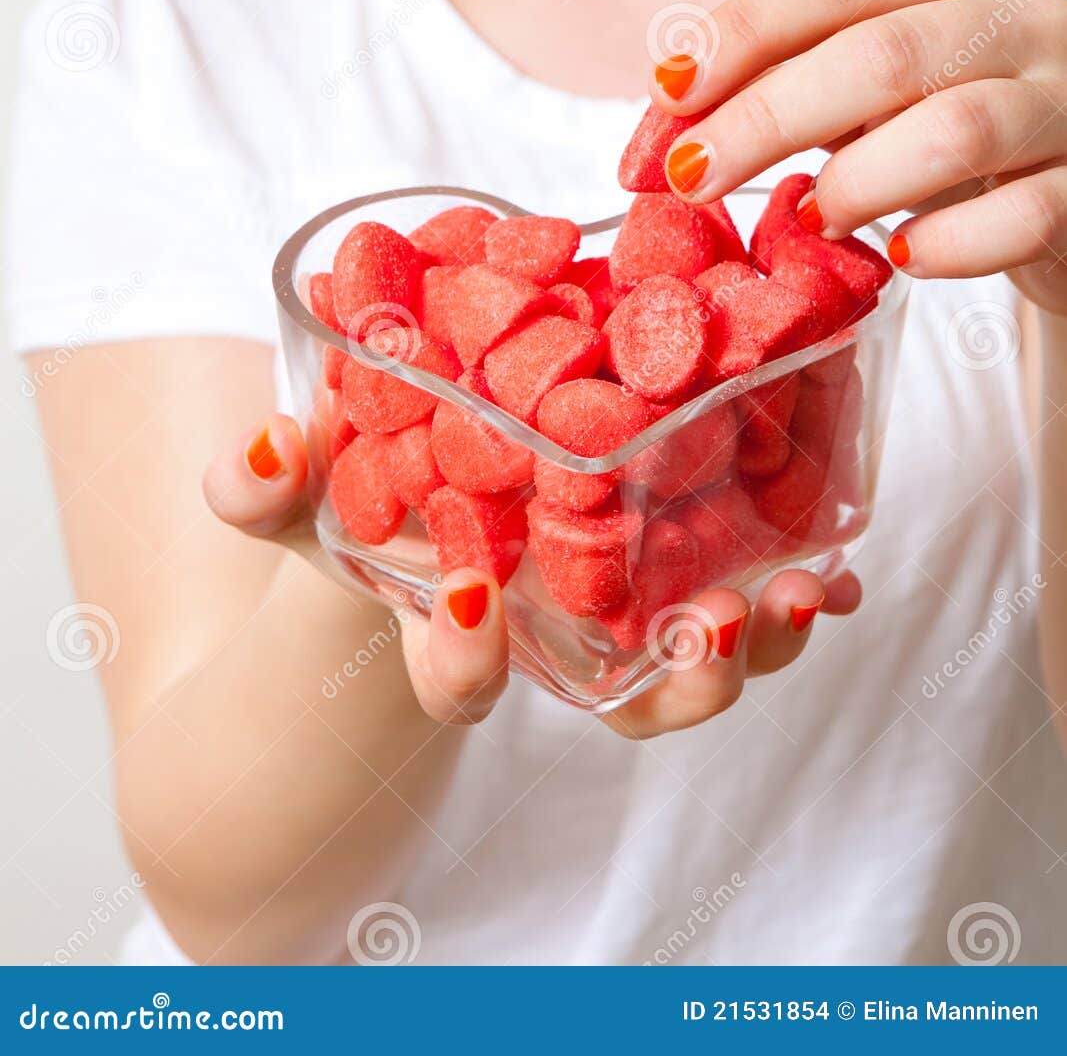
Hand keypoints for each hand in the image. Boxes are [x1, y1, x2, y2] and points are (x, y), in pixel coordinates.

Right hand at [204, 416, 859, 739]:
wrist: (421, 507)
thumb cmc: (366, 506)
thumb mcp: (304, 497)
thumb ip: (261, 486)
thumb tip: (264, 448)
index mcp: (459, 629)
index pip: (455, 679)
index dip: (459, 662)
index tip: (467, 600)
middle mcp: (557, 645)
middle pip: (626, 702)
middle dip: (677, 684)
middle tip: (711, 629)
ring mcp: (623, 618)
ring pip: (700, 662)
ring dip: (759, 638)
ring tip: (800, 594)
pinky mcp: (674, 569)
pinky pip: (743, 596)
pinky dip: (795, 589)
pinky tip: (834, 568)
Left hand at [653, 0, 1066, 313]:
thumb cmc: (951, 116)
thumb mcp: (876, 71)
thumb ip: (796, 68)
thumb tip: (674, 103)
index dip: (743, 32)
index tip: (669, 89)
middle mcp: (1024, 15)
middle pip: (882, 54)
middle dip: (767, 118)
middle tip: (693, 176)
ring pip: (956, 131)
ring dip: (857, 182)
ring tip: (810, 215)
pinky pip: (1022, 217)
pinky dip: (947, 244)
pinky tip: (900, 256)